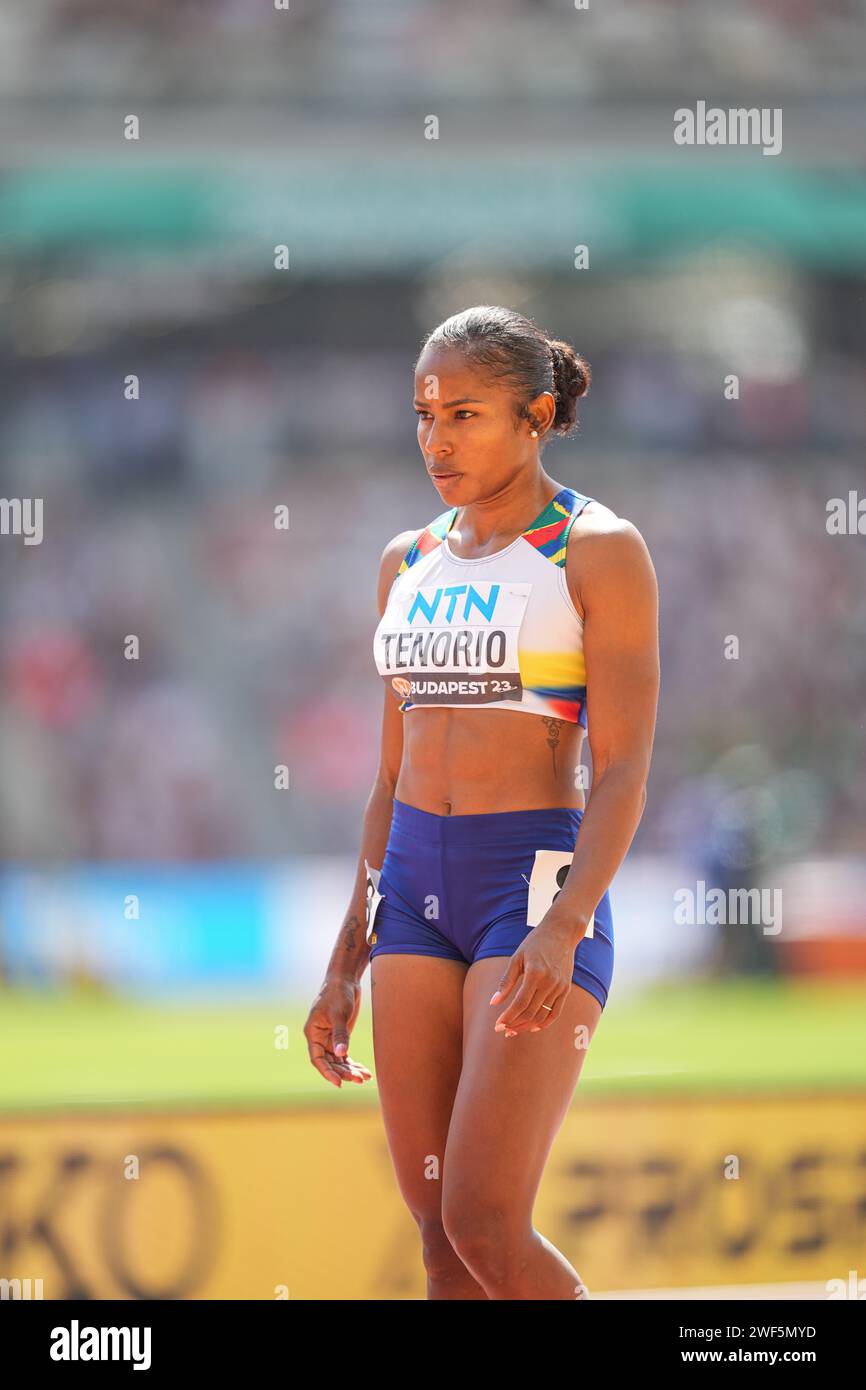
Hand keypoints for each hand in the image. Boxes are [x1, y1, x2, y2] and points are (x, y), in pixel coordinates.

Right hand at [303, 977, 372, 1086]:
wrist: (345, 981)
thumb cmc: (338, 994)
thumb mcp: (339, 1014)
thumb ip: (340, 1034)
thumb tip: (341, 1054)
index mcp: (313, 1033)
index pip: (317, 1059)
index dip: (327, 1072)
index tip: (339, 1083)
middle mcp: (319, 1039)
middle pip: (329, 1062)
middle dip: (343, 1072)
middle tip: (359, 1079)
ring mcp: (329, 1039)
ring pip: (338, 1061)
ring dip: (350, 1070)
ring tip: (365, 1077)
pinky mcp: (340, 1037)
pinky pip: (345, 1055)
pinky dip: (354, 1063)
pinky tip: (365, 1071)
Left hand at [489, 914, 577, 1037]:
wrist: (562, 932)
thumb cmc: (535, 943)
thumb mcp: (517, 958)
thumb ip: (506, 981)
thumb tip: (493, 1003)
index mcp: (535, 973)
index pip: (520, 1003)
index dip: (508, 1017)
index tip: (497, 1025)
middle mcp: (550, 982)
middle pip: (531, 1012)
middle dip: (515, 1024)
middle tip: (502, 1030)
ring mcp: (560, 987)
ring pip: (542, 1015)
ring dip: (527, 1026)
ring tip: (514, 1030)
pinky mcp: (566, 989)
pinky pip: (556, 1012)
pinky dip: (545, 1023)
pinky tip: (533, 1028)